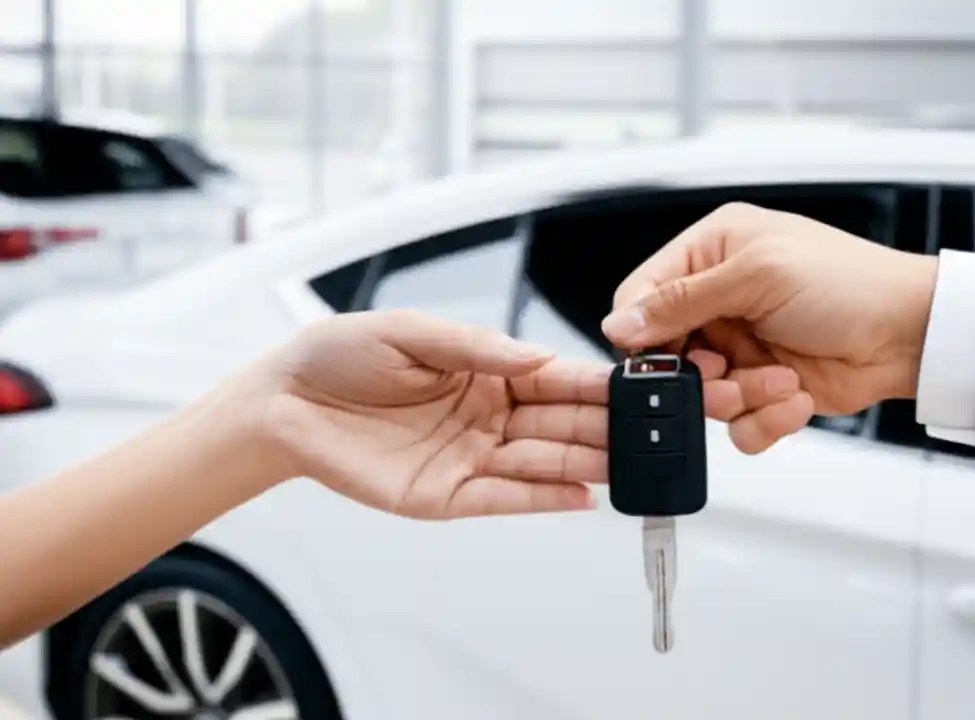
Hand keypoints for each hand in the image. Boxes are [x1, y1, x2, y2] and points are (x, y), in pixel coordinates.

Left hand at [241, 310, 611, 518]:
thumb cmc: (338, 355)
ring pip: (539, 463)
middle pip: (557, 424)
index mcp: (483, 370)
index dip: (592, 383)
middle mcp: (484, 415)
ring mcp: (468, 457)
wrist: (281, 401)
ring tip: (630, 466)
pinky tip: (583, 495)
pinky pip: (503, 499)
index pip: (551, 378)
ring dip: (585, 464)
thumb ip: (477, 346)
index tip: (634, 387)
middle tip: (648, 433)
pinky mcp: (444, 495)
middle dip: (602, 427)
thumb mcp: (411, 331)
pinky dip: (543, 499)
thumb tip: (537, 356)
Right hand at [602, 202, 937, 452]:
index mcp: (714, 252)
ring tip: (777, 383)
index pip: (644, 294)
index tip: (659, 356)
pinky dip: (763, 419)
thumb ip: (684, 299)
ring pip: (702, 395)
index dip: (642, 331)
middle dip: (697, 375)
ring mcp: (742, 346)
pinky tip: (794, 396)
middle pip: (667, 355)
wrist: (911, 334)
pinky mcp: (763, 388)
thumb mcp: (758, 275)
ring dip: (739, 397)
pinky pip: (736, 423)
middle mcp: (722, 299)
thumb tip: (621, 321)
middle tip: (724, 374)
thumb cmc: (851, 284)